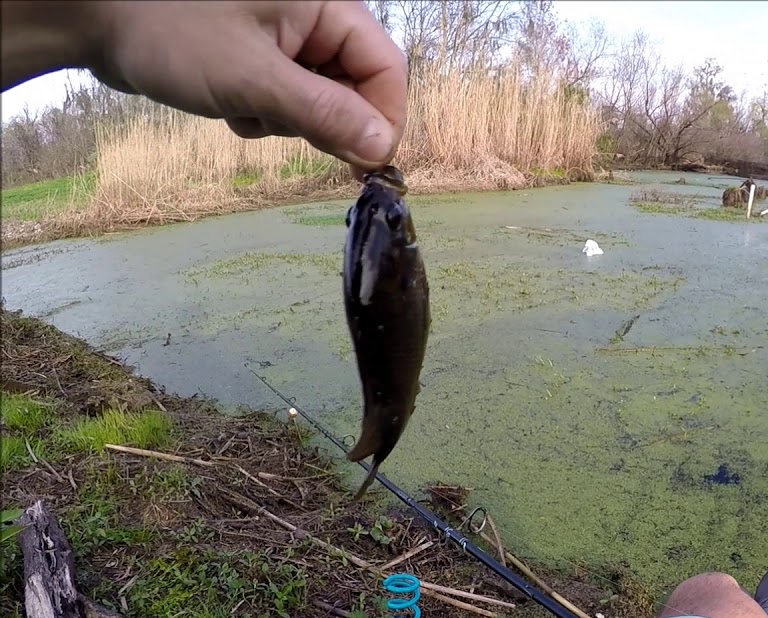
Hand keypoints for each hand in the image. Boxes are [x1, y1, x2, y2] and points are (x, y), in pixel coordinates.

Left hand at [88, 1, 406, 176]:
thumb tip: (381, 149)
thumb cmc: (170, 31)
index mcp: (326, 5)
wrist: (91, 15)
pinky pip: (287, 99)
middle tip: (278, 124)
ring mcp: (285, 37)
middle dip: (323, 119)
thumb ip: (324, 114)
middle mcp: (313, 17)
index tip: (364, 163)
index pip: (385, 69)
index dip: (383, 119)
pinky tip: (227, 104)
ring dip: (286, 119)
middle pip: (356, 86)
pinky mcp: (259, 56)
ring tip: (241, 106)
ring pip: (321, 99)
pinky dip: (263, 112)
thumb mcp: (253, 79)